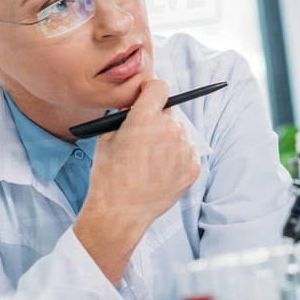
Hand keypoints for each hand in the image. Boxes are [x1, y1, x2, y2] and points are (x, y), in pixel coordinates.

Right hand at [75, 79, 201, 283]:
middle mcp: (169, 129)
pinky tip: (160, 172)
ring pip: (180, 133)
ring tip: (150, 161)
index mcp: (144, 118)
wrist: (120, 213)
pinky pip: (187, 152)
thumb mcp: (106, 136)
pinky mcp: (193, 167)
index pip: (159, 87)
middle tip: (145, 136)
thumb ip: (125, 116)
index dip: (151, 91)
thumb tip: (137, 104)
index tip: (147, 98)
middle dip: (158, 119)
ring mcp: (184, 149)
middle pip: (169, 111)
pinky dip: (177, 158)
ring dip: (169, 139)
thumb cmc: (108, 174)